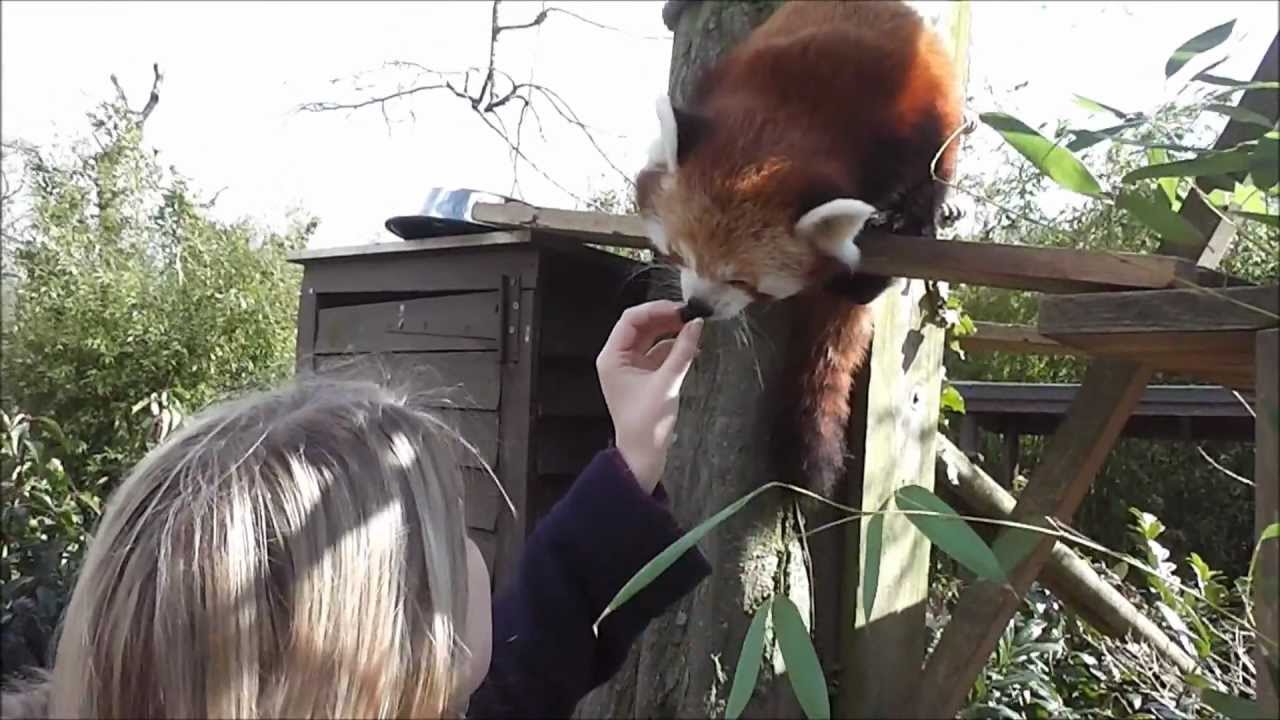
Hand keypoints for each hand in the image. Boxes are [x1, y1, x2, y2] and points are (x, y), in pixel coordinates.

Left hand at [595, 300, 703, 493]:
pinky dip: (674, 348)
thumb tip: (697, 324)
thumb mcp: (667, 383)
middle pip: (642, 326)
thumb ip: (683, 351)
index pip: (631, 319)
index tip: (681, 309)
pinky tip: (692, 346)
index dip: (656, 310)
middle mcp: (618, 358)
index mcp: (612, 357)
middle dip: (666, 319)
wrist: (643, 455)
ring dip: (672, 332)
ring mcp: (631, 367)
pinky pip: (659, 353)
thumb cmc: (647, 423)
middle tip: (692, 317)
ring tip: (695, 329)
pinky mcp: (644, 377)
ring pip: (651, 338)